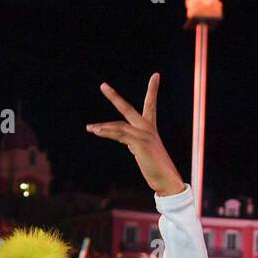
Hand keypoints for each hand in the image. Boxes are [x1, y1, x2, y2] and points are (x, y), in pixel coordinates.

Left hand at [86, 75, 184, 196]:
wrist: (168, 181)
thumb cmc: (158, 170)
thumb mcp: (145, 152)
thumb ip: (135, 144)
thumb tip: (127, 142)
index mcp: (150, 129)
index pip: (151, 104)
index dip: (153, 90)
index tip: (156, 75)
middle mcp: (147, 129)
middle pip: (128, 108)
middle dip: (114, 97)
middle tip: (102, 86)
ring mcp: (144, 135)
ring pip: (118, 126)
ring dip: (102, 127)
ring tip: (89, 128)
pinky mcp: (140, 144)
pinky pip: (120, 135)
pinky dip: (107, 132)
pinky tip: (96, 132)